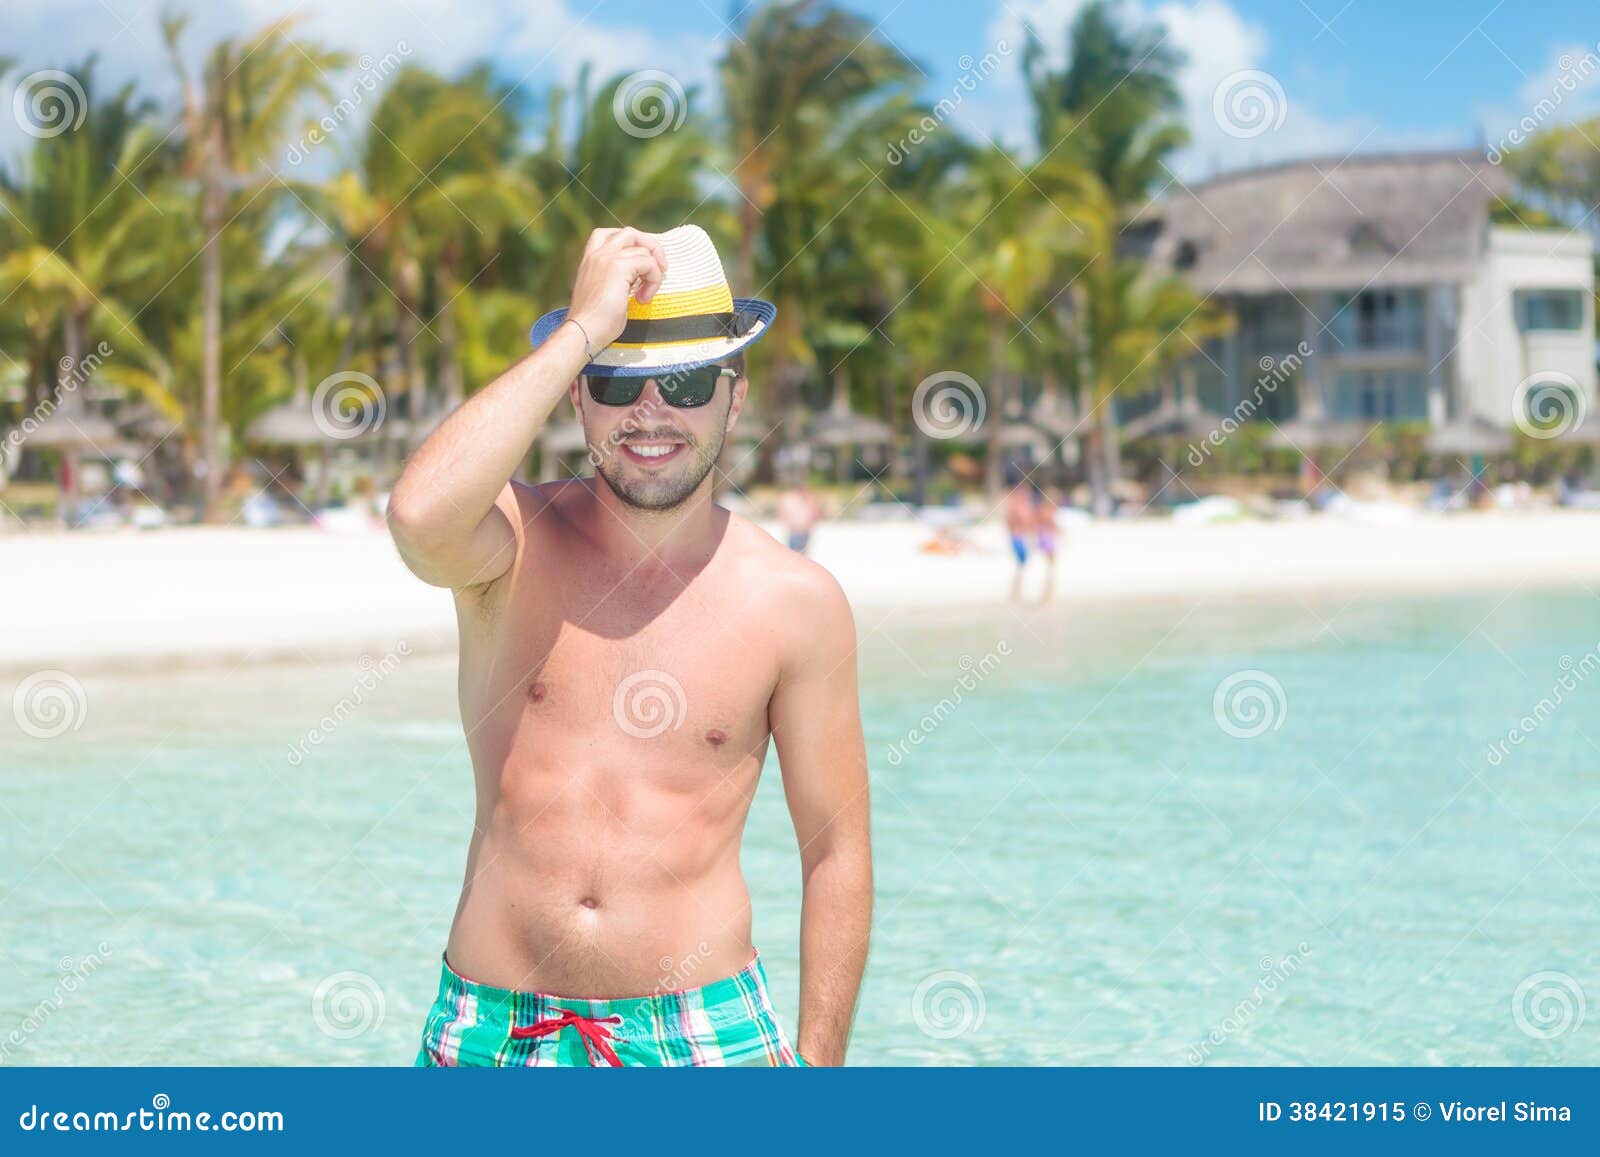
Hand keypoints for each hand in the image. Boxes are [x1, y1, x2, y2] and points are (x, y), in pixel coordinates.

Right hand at [566, 227, 668, 348]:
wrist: (583, 333)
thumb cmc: (595, 324)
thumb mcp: (606, 294)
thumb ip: (618, 280)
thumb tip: (640, 279)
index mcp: (590, 260)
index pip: (611, 235)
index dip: (632, 246)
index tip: (641, 269)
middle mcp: (597, 254)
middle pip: (630, 233)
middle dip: (649, 248)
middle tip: (658, 271)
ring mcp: (606, 258)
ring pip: (643, 248)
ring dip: (653, 271)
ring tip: (646, 293)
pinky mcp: (617, 267)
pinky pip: (648, 262)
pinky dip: (653, 279)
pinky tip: (643, 298)